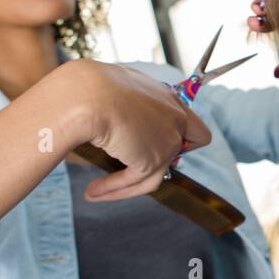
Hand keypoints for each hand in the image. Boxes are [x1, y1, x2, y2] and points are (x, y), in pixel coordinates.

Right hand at [59, 60, 212, 200]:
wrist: (85, 94)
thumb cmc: (90, 87)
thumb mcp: (116, 91)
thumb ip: (128, 108)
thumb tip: (117, 126)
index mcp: (168, 98)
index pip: (193, 125)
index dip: (180, 139)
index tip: (151, 144)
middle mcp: (175, 118)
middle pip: (183, 150)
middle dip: (158, 161)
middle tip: (131, 169)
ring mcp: (168, 140)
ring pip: (153, 175)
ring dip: (124, 186)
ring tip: (96, 191)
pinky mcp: (153, 160)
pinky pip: (135, 182)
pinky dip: (113, 189)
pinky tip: (93, 191)